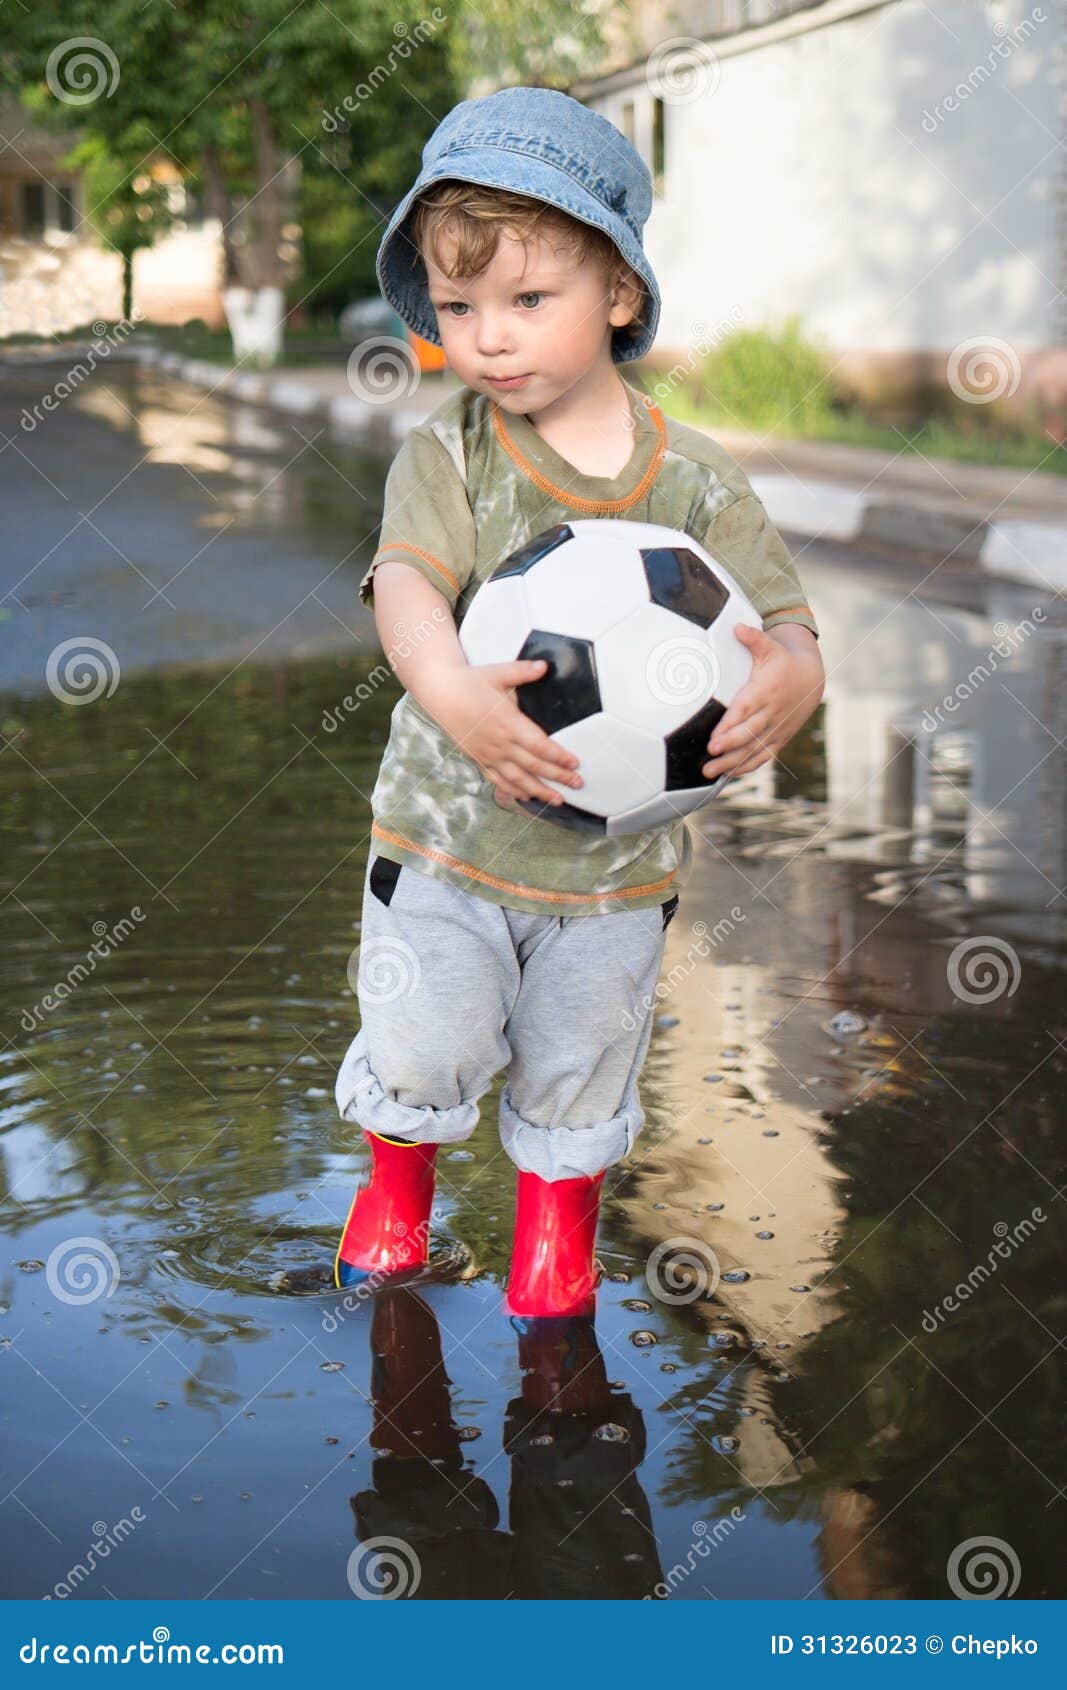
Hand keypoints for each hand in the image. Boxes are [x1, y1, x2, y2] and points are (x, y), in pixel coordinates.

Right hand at [428, 659, 582, 806]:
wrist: (440, 693)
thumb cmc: (470, 682)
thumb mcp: (498, 673)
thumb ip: (523, 671)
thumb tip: (545, 666)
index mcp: (508, 723)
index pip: (540, 746)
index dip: (559, 757)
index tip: (575, 764)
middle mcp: (499, 743)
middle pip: (534, 766)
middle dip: (558, 777)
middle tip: (577, 784)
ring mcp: (489, 754)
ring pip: (518, 779)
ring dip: (540, 791)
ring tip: (558, 800)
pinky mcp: (479, 759)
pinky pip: (498, 780)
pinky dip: (514, 791)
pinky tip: (527, 797)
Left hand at [703, 623, 823, 779]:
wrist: (810, 680)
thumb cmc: (782, 662)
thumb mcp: (771, 647)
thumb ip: (754, 638)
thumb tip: (737, 627)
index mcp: (767, 691)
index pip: (747, 711)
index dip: (731, 725)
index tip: (714, 737)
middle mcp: (772, 713)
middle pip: (749, 733)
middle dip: (730, 746)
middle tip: (709, 754)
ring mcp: (776, 728)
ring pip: (753, 749)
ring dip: (731, 762)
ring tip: (708, 772)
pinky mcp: (778, 739)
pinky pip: (762, 756)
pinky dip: (745, 767)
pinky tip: (725, 775)